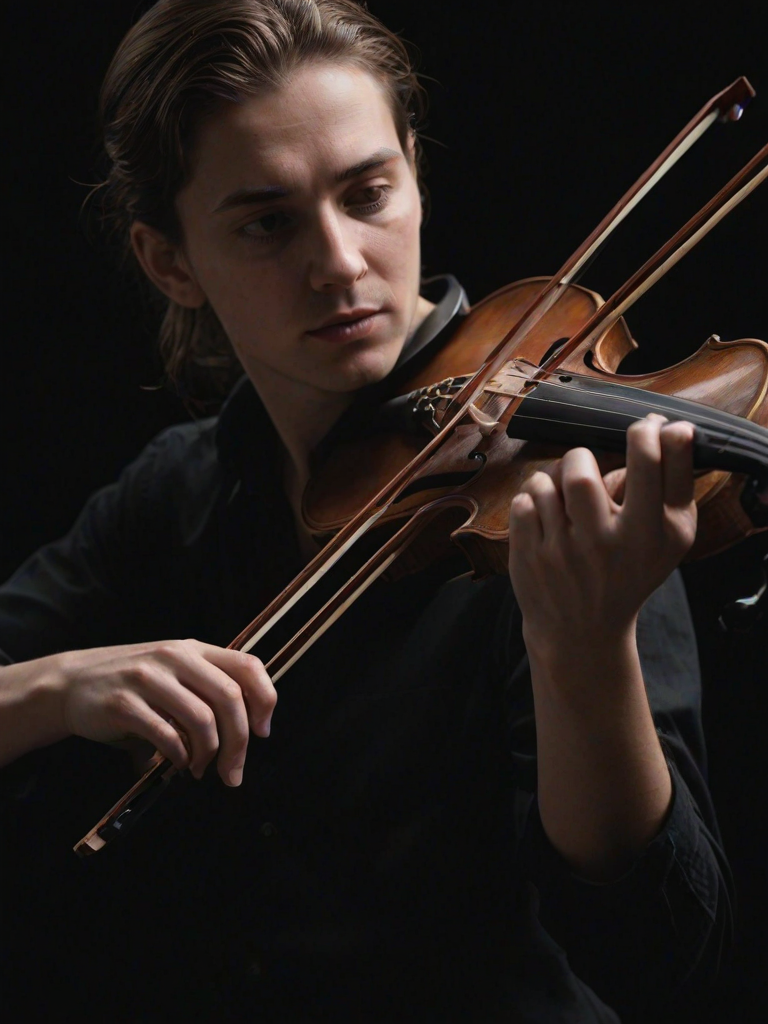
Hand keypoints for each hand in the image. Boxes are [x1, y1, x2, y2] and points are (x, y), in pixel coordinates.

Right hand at [54, 639, 275, 785]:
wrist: (72, 683)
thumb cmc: (135, 684)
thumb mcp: (175, 672)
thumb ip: (208, 688)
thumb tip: (250, 729)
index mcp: (194, 650)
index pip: (247, 667)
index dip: (265, 700)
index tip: (263, 731)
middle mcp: (175, 658)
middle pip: (229, 698)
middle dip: (239, 742)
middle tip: (234, 772)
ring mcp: (148, 678)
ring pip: (202, 719)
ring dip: (209, 754)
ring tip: (202, 769)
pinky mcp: (123, 703)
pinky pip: (167, 736)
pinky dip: (180, 757)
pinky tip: (178, 764)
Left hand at [507, 414, 696, 648]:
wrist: (583, 631)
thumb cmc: (630, 570)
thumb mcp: (669, 539)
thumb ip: (675, 486)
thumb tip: (669, 428)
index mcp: (651, 534)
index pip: (653, 461)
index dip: (651, 431)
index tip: (648, 426)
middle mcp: (608, 542)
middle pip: (581, 464)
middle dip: (581, 455)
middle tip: (585, 466)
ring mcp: (564, 551)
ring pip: (545, 481)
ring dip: (552, 482)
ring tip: (561, 500)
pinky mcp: (531, 557)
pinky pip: (523, 500)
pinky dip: (532, 502)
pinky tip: (545, 520)